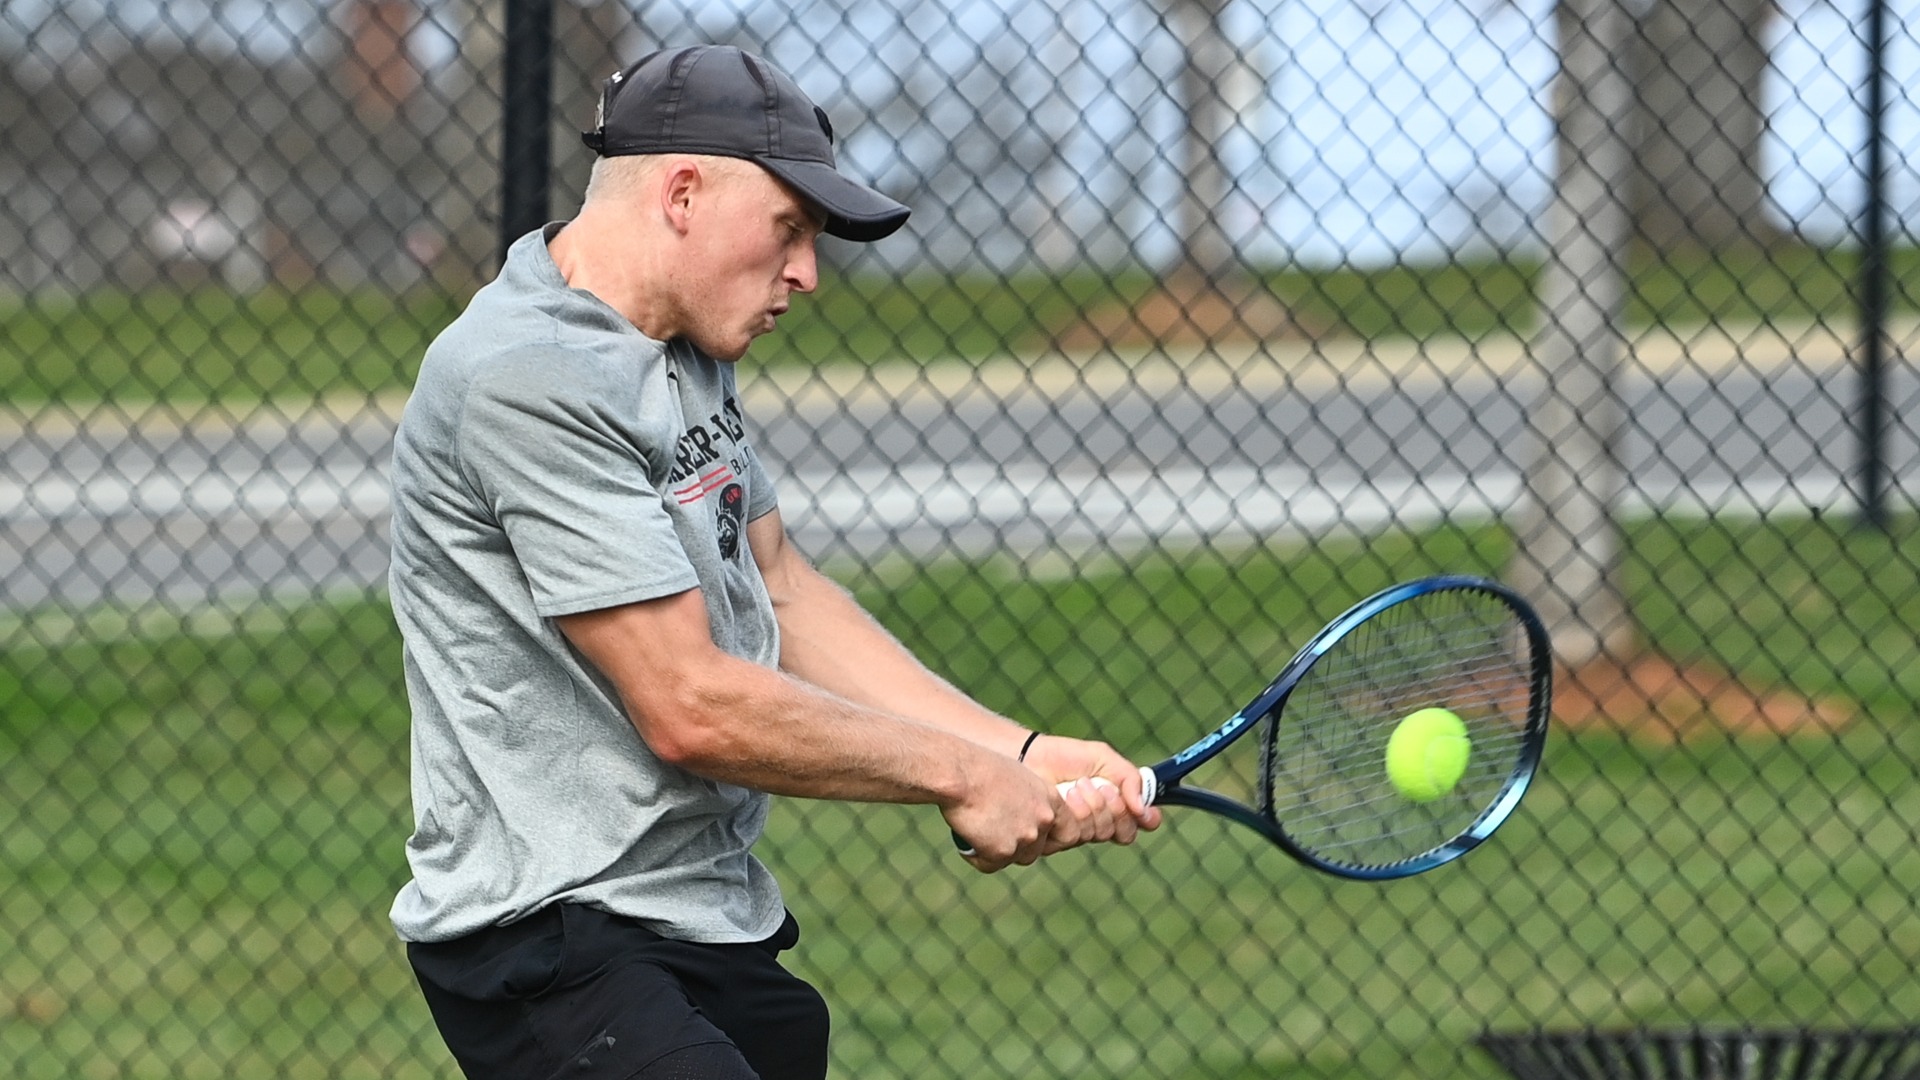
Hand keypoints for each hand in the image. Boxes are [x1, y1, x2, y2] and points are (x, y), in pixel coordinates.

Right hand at [944, 751, 1056, 872]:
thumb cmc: (979, 767)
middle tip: (993, 832)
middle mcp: (1043, 819)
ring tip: (975, 834)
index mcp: (1050, 798)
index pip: (1069, 831)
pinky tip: (965, 844)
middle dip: (1016, 846)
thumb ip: (1026, 799)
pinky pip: (989, 864)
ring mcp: (1025, 838)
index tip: (1032, 836)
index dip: (1050, 837)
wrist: (959, 774)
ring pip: (1013, 858)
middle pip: (1036, 849)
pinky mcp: (1002, 851)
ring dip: (996, 852)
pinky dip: (976, 857)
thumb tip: (1019, 815)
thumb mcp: (1015, 777)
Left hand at [1019, 734, 1162, 848]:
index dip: (1147, 820)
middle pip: (1125, 833)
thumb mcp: (1104, 758)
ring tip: (1078, 785)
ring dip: (1094, 807)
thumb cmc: (1065, 757)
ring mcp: (1080, 832)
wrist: (1030, 758)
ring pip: (1102, 834)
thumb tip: (1144, 809)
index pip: (1140, 822)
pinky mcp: (1058, 838)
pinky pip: (1078, 836)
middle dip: (1115, 808)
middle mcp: (1101, 821)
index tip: (1145, 811)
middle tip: (1101, 787)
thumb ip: (1130, 779)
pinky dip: (1076, 813)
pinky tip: (1066, 796)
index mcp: (1115, 803)